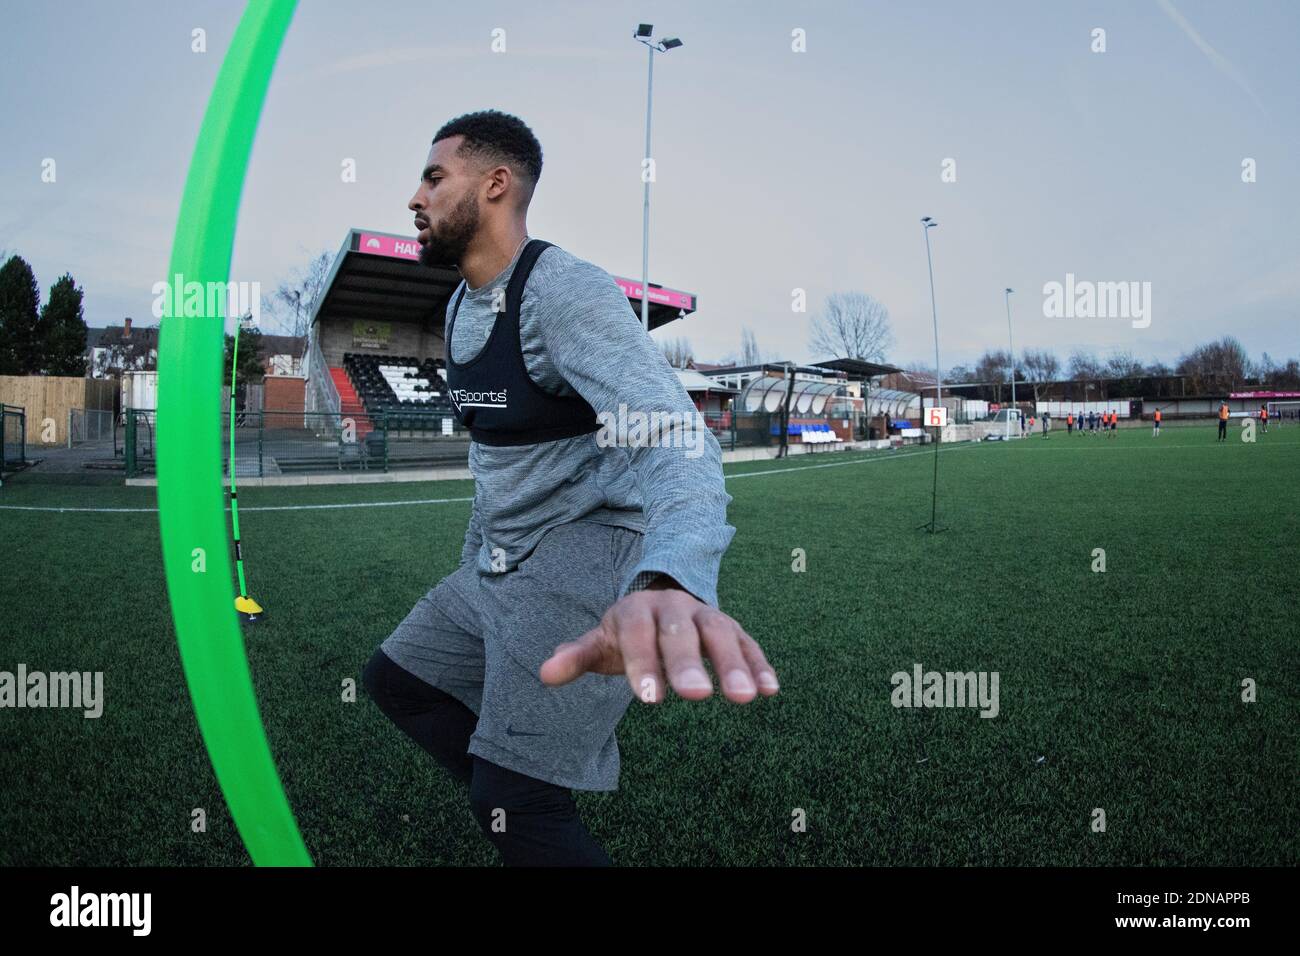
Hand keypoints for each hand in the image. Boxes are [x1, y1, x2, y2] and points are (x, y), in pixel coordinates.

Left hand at [539, 578, 779, 703]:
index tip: (649, 699)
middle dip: (688, 663)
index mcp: (636, 610)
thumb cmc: (627, 632)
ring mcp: (705, 616)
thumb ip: (578, 655)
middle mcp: (673, 608)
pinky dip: (760, 664)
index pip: (638, 635)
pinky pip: (748, 643)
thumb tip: (546, 673)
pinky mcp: (732, 628)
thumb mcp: (600, 640)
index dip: (643, 665)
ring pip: (721, 634)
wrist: (661, 599)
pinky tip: (771, 690)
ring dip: (734, 665)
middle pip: (681, 633)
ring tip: (745, 698)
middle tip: (696, 696)